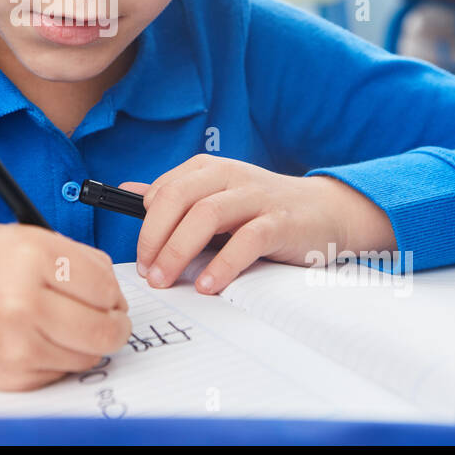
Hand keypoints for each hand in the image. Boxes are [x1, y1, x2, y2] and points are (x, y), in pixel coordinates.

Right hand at [0, 223, 131, 390]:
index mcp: (33, 258)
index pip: (106, 287)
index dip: (114, 293)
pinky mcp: (11, 376)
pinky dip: (60, 359)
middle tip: (108, 318)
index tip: (109, 295)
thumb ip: (76, 259)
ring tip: (68, 326)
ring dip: (87, 344)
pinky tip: (41, 340)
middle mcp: (25, 304)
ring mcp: (17, 346)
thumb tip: (114, 291)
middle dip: (114, 325)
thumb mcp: (25, 237)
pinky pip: (60, 373)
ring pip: (88, 357)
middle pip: (105, 330)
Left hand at [120, 154, 395, 294]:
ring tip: (166, 279)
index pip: (164, 189)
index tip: (141, 256)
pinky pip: (246, 241)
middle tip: (148, 272)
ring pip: (206, 215)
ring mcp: (256, 197)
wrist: (326, 211)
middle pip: (178, 198)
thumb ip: (175, 196)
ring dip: (178, 250)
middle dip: (155, 237)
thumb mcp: (217, 195)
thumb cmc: (263, 208)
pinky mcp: (280, 223)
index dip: (145, 224)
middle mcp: (231, 176)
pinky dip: (222, 264)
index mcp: (210, 169)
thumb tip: (128, 192)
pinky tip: (208, 285)